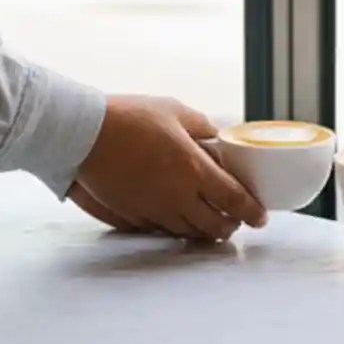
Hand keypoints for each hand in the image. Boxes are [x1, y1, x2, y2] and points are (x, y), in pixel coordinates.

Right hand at [74, 95, 267, 239]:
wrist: (83, 136)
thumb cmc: (128, 118)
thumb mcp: (173, 110)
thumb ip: (201, 126)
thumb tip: (215, 137)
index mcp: (193, 169)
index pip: (234, 200)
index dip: (252, 212)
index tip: (260, 217)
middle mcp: (178, 197)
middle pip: (215, 226)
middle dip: (230, 226)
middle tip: (235, 221)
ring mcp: (154, 210)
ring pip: (190, 233)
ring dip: (205, 231)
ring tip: (209, 222)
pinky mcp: (134, 216)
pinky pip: (163, 230)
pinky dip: (176, 228)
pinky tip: (176, 217)